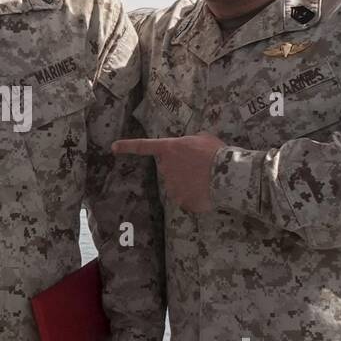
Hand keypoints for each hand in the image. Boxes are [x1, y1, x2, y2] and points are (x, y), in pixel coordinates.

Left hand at [112, 132, 226, 214]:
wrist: (227, 174)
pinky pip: (187, 199)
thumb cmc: (216, 153)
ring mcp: (172, 186)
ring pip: (178, 185)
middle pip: (169, 170)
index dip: (127, 146)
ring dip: (189, 183)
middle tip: (200, 167)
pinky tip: (207, 191)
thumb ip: (189, 143)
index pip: (143, 146)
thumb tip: (190, 148)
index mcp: (169, 149)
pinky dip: (196, 197)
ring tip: (206, 179)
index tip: (113, 147)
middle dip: (182, 169)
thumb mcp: (203, 138)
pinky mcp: (181, 201)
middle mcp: (165, 168)